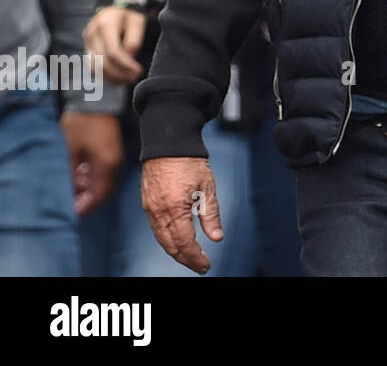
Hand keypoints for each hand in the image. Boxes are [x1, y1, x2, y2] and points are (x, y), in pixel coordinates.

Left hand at [60, 112, 122, 215]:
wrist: (97, 101)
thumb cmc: (82, 124)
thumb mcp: (71, 150)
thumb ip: (72, 174)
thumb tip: (72, 192)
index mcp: (106, 164)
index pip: (99, 194)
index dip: (86, 206)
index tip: (72, 211)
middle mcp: (115, 163)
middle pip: (104, 190)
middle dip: (88, 198)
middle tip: (71, 200)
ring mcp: (116, 157)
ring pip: (105, 182)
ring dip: (90, 187)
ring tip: (74, 184)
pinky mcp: (114, 151)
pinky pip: (106, 172)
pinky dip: (94, 178)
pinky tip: (82, 173)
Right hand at [84, 6, 146, 83]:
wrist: (114, 10)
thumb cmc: (129, 17)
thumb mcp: (138, 22)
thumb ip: (134, 40)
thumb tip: (129, 58)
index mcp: (105, 24)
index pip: (113, 51)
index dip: (125, 64)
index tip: (138, 71)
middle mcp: (92, 33)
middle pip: (103, 61)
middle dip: (119, 73)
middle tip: (134, 78)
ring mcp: (87, 42)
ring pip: (95, 67)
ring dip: (112, 77)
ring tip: (128, 80)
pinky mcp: (87, 49)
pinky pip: (93, 67)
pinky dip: (105, 76)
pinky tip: (118, 79)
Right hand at [141, 157, 222, 274]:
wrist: (169, 143)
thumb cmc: (189, 161)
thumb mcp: (208, 187)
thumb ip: (211, 215)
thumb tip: (216, 237)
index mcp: (175, 208)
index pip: (184, 243)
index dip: (195, 258)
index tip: (206, 265)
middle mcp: (158, 212)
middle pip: (170, 246)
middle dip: (185, 259)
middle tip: (200, 266)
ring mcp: (150, 209)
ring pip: (161, 239)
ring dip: (176, 252)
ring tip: (191, 258)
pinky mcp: (147, 204)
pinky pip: (156, 229)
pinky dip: (167, 240)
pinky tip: (177, 241)